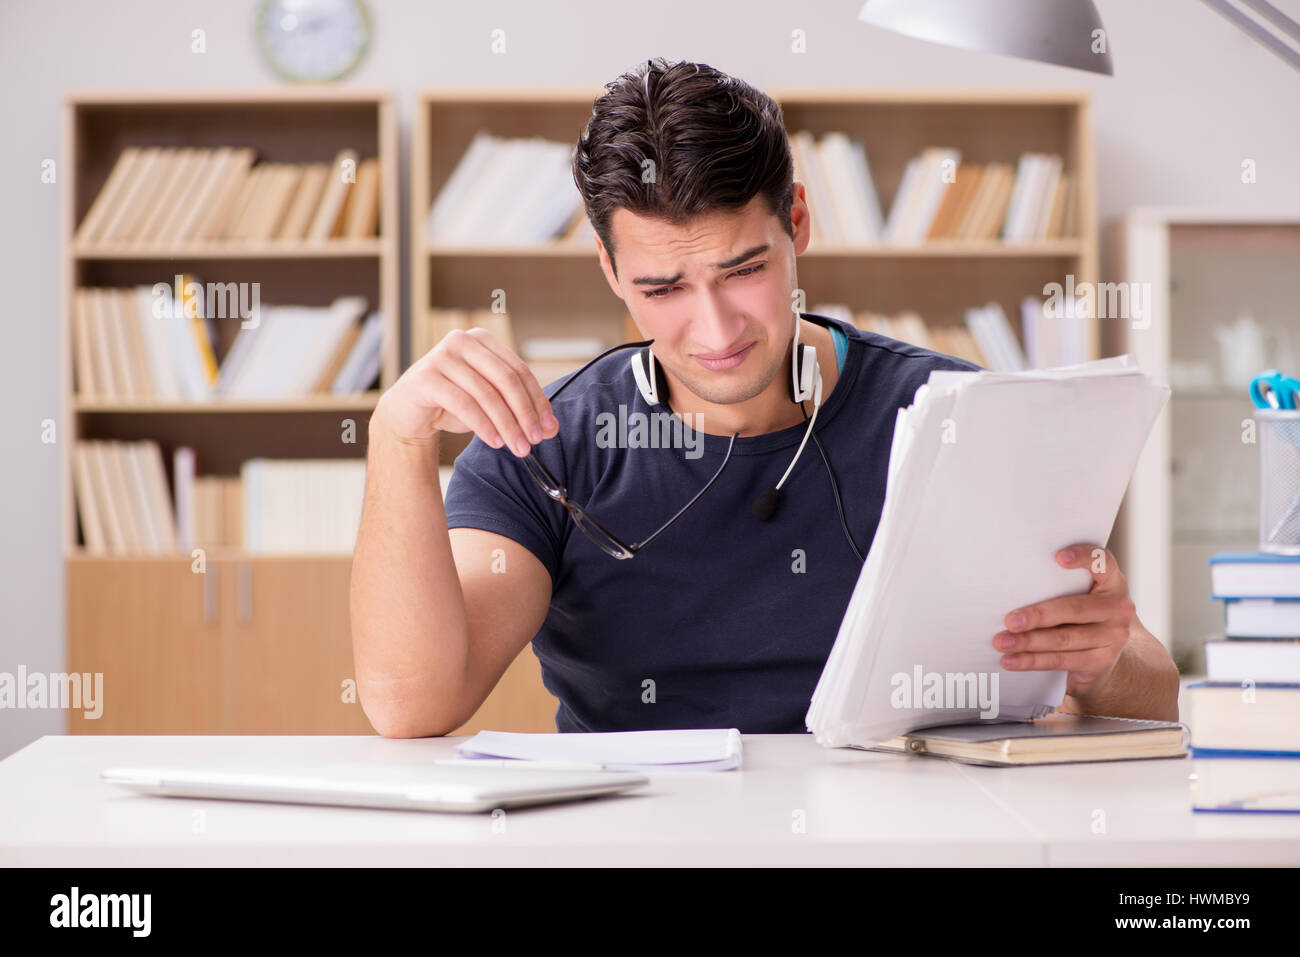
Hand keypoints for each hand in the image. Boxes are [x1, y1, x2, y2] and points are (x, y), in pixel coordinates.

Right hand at [372, 327, 557, 454]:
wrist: (408, 413)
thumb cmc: (452, 404)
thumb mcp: (488, 401)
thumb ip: (517, 407)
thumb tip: (550, 427)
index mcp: (482, 340)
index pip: (519, 370)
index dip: (538, 399)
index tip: (550, 427)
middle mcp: (462, 341)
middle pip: (506, 379)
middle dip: (525, 413)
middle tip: (536, 439)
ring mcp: (441, 356)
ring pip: (486, 394)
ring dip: (507, 424)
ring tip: (519, 447)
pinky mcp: (426, 377)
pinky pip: (464, 404)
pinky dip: (484, 426)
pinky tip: (496, 442)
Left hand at [992, 544, 1137, 701]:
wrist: (1106, 651)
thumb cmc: (1081, 613)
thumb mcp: (1080, 594)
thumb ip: (1058, 586)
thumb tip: (1010, 588)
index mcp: (1111, 582)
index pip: (1102, 562)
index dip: (1083, 557)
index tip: (1058, 558)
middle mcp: (1118, 608)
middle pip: (1075, 609)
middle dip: (1039, 615)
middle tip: (1010, 621)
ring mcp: (1113, 637)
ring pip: (1065, 639)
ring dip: (1028, 642)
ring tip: (1002, 642)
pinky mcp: (1102, 662)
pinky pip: (1062, 660)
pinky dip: (1032, 661)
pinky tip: (1011, 660)